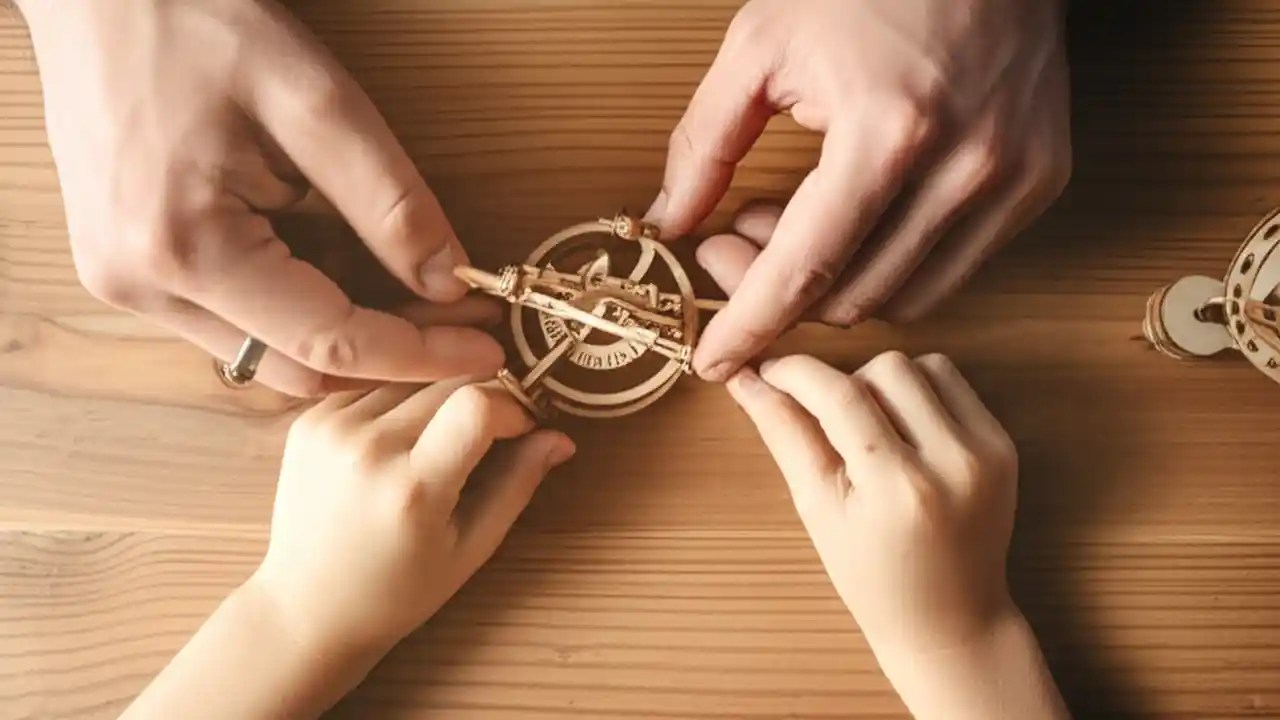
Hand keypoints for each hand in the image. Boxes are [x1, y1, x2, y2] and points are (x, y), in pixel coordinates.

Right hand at [19, 0, 501, 395]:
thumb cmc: (194, 23)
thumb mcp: (315, 101)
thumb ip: (389, 201)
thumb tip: (449, 280)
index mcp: (185, 249)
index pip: (331, 343)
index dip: (421, 354)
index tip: (489, 348)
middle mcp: (145, 286)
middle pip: (300, 366)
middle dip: (393, 349)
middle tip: (463, 314)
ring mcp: (130, 283)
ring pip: (270, 352)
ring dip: (350, 330)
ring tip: (413, 281)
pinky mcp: (132, 269)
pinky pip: (238, 320)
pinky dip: (304, 306)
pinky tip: (346, 260)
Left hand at [251, 378, 575, 652]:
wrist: (306, 606)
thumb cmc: (400, 589)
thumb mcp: (472, 546)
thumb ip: (517, 484)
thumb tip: (561, 436)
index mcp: (412, 488)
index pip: (478, 406)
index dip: (513, 407)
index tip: (524, 426)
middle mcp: (367, 448)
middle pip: (449, 381)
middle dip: (485, 395)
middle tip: (495, 429)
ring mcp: (331, 429)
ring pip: (413, 376)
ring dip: (440, 396)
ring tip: (440, 442)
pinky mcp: (309, 419)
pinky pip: (374, 385)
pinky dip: (399, 402)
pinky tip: (399, 442)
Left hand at [648, 0, 1071, 379]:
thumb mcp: (762, 42)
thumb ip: (706, 140)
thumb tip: (673, 218)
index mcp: (888, 130)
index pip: (807, 268)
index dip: (750, 324)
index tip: (713, 359)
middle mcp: (962, 167)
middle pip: (852, 295)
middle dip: (779, 290)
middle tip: (734, 240)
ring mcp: (1012, 178)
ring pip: (903, 296)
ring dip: (835, 284)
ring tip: (792, 220)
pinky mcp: (1040, 181)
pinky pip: (952, 268)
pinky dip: (891, 265)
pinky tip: (854, 217)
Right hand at [727, 352, 1016, 657]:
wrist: (951, 619)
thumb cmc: (873, 577)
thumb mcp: (817, 510)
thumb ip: (785, 435)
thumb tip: (746, 379)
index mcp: (897, 487)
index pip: (838, 396)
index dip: (795, 372)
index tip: (768, 370)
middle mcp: (951, 462)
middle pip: (884, 368)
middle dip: (844, 383)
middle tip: (827, 420)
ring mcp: (986, 452)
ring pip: (922, 366)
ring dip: (885, 383)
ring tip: (871, 429)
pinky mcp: (1003, 445)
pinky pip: (953, 383)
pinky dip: (920, 392)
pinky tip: (904, 431)